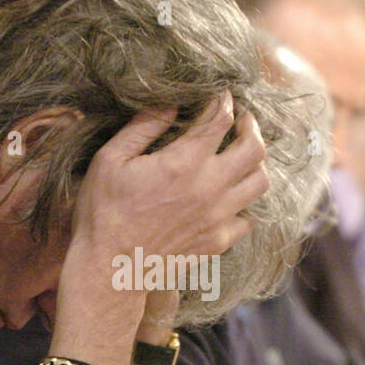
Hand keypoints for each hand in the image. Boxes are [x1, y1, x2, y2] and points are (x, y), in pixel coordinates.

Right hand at [49, 96, 268, 364]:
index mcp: (183, 162)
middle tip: (242, 119)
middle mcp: (210, 188)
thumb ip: (142, 127)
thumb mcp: (111, 159)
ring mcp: (218, 217)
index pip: (220, 119)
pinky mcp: (218, 241)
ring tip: (242, 155)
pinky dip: (244, 204)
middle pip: (255, 148)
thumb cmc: (104, 212)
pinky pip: (248, 219)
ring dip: (255, 163)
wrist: (111, 270)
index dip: (223, 100)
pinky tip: (230, 197)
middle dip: (251, 125)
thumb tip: (170, 103)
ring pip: (260, 182)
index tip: (220, 94)